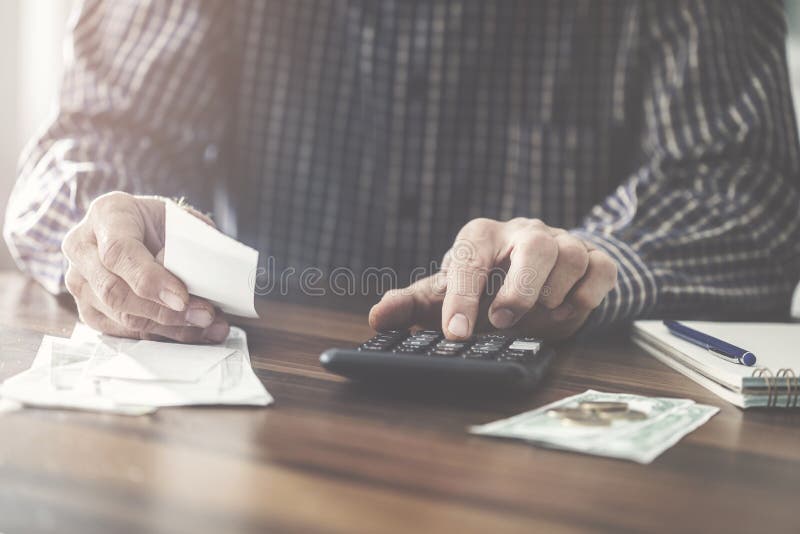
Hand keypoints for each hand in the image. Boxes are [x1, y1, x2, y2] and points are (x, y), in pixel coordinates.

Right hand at [61, 191, 228, 342]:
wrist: (145, 232)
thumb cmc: (163, 223)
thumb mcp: (182, 220)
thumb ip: (191, 243)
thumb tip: (206, 278)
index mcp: (106, 214)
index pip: (118, 251)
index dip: (150, 279)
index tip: (182, 297)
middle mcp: (82, 247)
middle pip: (115, 290)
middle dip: (164, 310)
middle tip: (204, 315)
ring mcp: (80, 281)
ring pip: (121, 316)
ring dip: (169, 326)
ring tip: (209, 325)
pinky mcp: (89, 310)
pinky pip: (124, 332)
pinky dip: (163, 335)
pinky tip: (193, 332)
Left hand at [369, 218, 616, 339]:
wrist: (532, 274)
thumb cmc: (482, 286)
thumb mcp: (445, 294)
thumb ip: (412, 305)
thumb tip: (378, 318)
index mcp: (482, 236)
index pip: (472, 255)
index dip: (463, 295)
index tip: (454, 333)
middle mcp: (524, 232)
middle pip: (535, 245)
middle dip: (521, 289)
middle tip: (503, 322)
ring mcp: (563, 241)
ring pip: (572, 255)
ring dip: (555, 296)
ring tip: (537, 318)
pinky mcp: (595, 257)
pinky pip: (600, 269)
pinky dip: (586, 297)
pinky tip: (566, 311)